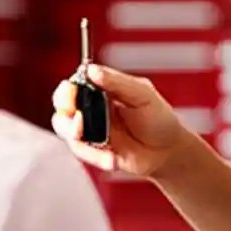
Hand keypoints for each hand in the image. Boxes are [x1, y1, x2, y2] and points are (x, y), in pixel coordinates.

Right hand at [51, 65, 191, 179]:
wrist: (168, 151)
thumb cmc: (158, 118)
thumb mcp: (142, 93)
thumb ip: (116, 81)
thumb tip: (91, 70)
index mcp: (101, 90)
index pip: (74, 85)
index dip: (68, 90)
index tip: (73, 93)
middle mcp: (92, 109)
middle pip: (62, 108)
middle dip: (65, 114)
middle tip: (80, 120)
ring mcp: (91, 131)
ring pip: (65, 132)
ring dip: (76, 137)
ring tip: (98, 141)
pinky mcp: (94, 151)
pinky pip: (82, 153)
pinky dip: (95, 157)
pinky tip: (113, 160)